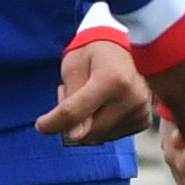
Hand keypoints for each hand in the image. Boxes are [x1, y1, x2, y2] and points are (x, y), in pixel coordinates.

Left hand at [36, 33, 153, 147]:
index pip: (74, 113)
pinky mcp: (143, 120)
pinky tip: (104, 106)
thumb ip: (70, 99)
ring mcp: (141, 111)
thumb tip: (73, 136)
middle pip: (87, 131)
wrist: (126, 47)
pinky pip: (111, 136)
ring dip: (86, 124)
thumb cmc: (95, 53)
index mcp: (112, 80)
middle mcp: (131, 98)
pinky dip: (101, 125)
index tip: (40, 125)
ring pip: (98, 137)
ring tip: (89, 98)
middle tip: (72, 95)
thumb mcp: (74, 66)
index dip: (53, 122)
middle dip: (72, 120)